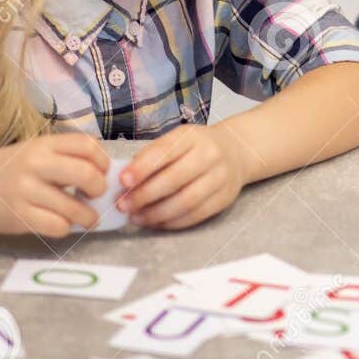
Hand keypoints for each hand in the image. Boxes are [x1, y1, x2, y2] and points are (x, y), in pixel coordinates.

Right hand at [0, 132, 108, 236]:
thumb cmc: (7, 169)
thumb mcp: (34, 151)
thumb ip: (63, 157)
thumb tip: (102, 175)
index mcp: (43, 144)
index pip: (87, 146)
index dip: (103, 162)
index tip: (101, 173)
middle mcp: (35, 164)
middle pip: (87, 174)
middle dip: (99, 189)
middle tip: (96, 196)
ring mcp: (26, 190)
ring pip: (74, 207)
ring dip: (88, 216)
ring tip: (86, 218)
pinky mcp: (18, 216)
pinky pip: (57, 225)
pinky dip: (65, 228)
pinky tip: (60, 224)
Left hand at [119, 123, 251, 229]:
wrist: (236, 152)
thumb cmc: (196, 147)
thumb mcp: (177, 141)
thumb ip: (152, 157)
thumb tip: (124, 181)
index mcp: (191, 136)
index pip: (165, 152)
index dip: (142, 168)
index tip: (122, 181)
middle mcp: (209, 155)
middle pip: (174, 179)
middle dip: (144, 195)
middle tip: (123, 205)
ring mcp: (220, 178)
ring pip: (185, 202)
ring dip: (156, 214)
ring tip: (136, 218)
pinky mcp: (224, 199)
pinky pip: (196, 215)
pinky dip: (172, 222)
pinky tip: (155, 222)